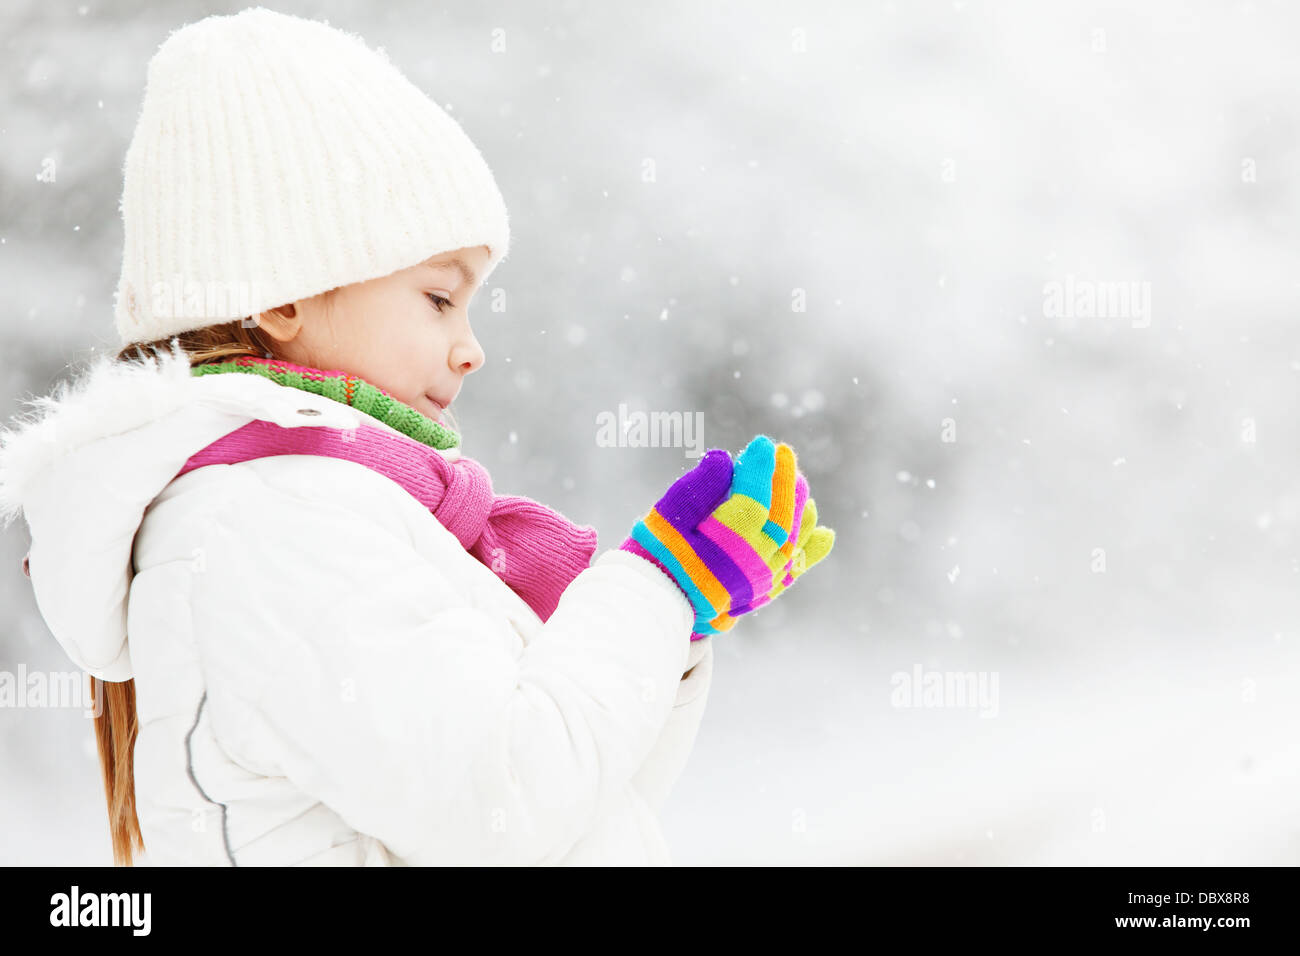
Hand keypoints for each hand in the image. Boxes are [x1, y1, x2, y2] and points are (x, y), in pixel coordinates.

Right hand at [621, 435, 832, 635]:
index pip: (754, 498)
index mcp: (726, 542)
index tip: (762, 444)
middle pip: (781, 517)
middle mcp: (752, 563)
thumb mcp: (667, 516)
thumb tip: (723, 458)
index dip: (760, 469)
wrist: (660, 605)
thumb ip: (696, 488)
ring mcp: (762, 579)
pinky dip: (812, 549)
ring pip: (793, 540)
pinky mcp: (764, 592)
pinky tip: (825, 533)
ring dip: (799, 508)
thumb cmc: (658, 554)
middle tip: (783, 453)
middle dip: (785, 481)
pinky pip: (795, 569)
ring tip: (798, 481)